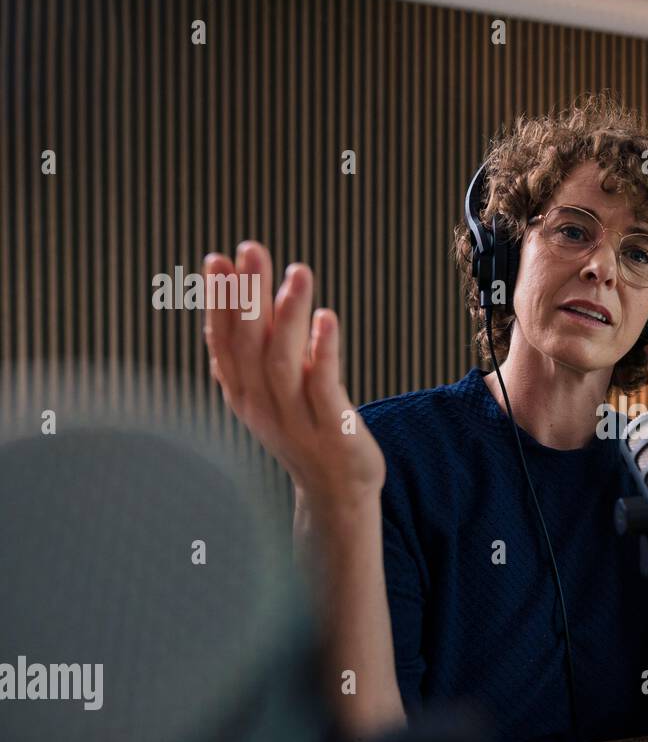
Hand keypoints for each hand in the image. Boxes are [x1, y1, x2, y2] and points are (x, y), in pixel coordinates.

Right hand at [203, 241, 384, 506]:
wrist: (337, 492)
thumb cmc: (306, 431)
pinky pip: (324, 386)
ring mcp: (295, 419)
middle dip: (246, 295)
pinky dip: (323, 351)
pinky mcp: (333, 429)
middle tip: (251, 249)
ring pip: (283, 362)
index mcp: (243, 393)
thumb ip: (257, 348)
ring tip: (297, 272)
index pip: (223, 342)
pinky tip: (326, 318)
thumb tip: (236, 293)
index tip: (217, 258)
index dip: (218, 301)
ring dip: (287, 315)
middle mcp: (262, 405)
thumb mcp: (271, 390)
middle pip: (250, 345)